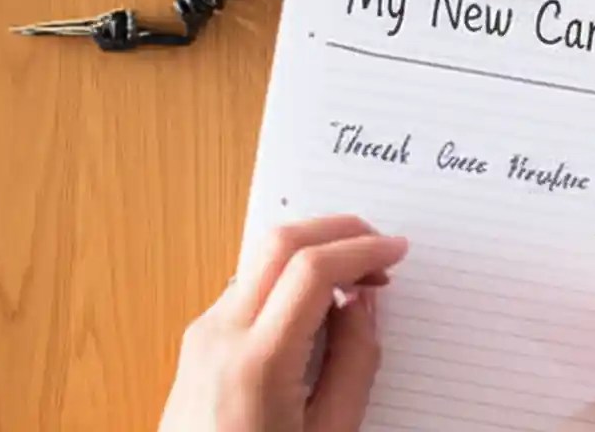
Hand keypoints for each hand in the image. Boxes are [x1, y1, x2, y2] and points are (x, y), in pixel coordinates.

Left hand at [159, 215, 407, 431]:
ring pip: (261, 258)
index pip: (311, 269)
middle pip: (279, 242)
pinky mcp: (197, 341)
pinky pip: (249, 286)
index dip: (361, 248)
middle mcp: (220, 334)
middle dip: (337, 229)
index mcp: (257, 363)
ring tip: (358, 282)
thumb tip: (362, 300)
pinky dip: (290, 278)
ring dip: (314, 252)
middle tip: (381, 248)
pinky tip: (321, 306)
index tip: (397, 251)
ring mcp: (202, 334)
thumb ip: (355, 361)